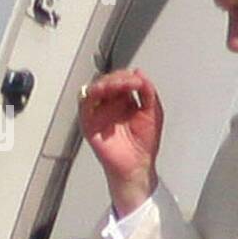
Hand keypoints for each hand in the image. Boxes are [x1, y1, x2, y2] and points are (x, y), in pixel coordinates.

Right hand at [78, 68, 162, 215]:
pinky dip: (91, 95)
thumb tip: (139, 73)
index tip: (138, 81)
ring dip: (104, 83)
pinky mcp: (89, 123)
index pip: (122, 80)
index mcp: (125, 101)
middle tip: (128, 82)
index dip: (128, 77)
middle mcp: (110, 105)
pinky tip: (103, 93)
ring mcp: (99, 113)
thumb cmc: (144, 144)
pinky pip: (84, 104)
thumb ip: (148, 92)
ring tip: (116, 85)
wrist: (137, 165)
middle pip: (107, 82)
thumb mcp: (153, 112)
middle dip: (117, 78)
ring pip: (94, 89)